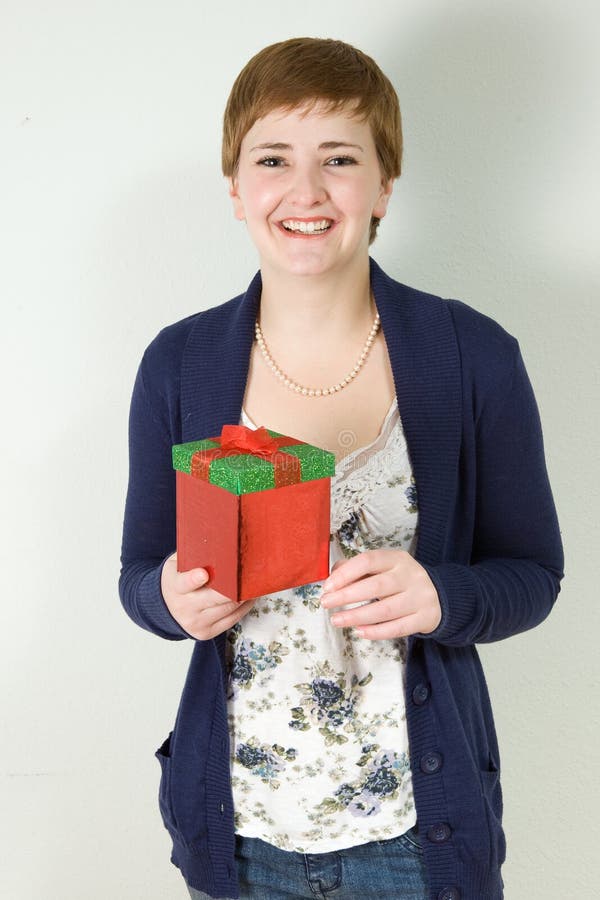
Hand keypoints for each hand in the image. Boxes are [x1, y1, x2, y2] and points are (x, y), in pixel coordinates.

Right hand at [160, 552, 256, 639]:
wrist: (166, 606)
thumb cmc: (178, 577)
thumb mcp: (177, 564)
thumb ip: (193, 555)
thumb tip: (218, 540)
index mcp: (175, 587)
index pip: (185, 584)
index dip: (194, 579)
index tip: (204, 573)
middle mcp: (184, 608)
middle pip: (214, 598)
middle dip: (233, 588)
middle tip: (248, 575)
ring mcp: (196, 623)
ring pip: (227, 609)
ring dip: (243, 596)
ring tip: (253, 583)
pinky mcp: (206, 633)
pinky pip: (232, 620)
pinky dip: (243, 607)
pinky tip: (249, 596)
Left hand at [320, 549, 441, 639]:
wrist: (440, 596)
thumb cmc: (401, 580)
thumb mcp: (384, 568)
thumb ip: (358, 569)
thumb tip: (333, 577)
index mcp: (397, 559)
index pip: (368, 561)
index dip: (345, 574)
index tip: (327, 587)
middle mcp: (410, 576)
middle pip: (376, 586)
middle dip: (346, 596)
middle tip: (325, 603)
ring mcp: (419, 598)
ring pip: (385, 610)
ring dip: (357, 617)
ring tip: (337, 620)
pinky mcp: (424, 619)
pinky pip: (397, 628)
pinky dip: (375, 632)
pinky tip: (358, 632)